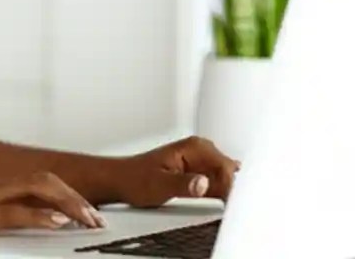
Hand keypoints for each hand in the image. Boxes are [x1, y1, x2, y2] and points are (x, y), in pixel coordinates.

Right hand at [0, 172, 104, 257]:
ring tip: (88, 220)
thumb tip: (16, 233)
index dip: (65, 195)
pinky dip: (40, 216)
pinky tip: (57, 224)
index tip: (86, 213)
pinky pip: (14, 211)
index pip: (36, 183)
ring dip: (68, 204)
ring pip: (36, 188)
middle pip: (43, 180)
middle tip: (96, 219)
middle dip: (75, 198)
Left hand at [112, 136, 240, 207]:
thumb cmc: (134, 178)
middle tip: (228, 207)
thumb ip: (183, 184)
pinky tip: (220, 204)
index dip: (231, 187)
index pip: (226, 167)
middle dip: (233, 190)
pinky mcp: (199, 176)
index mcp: (195, 147)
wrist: (121, 181)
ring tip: (224, 206)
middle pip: (230, 173)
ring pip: (227, 180)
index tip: (231, 203)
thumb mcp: (159, 184)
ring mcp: (201, 163)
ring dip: (229, 193)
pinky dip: (222, 196)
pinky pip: (219, 186)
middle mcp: (201, 151)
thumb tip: (203, 183)